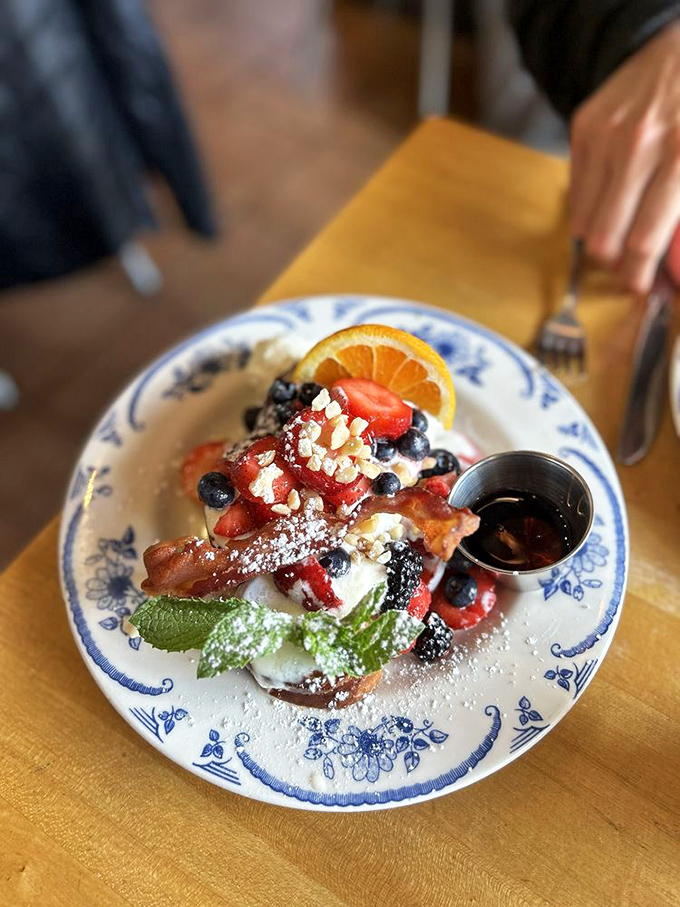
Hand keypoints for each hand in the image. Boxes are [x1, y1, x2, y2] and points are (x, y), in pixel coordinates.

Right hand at [570, 21, 679, 293]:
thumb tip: (674, 266)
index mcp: (679, 158)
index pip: (644, 241)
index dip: (640, 277)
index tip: (642, 290)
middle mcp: (637, 148)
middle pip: (605, 240)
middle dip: (616, 266)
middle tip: (631, 271)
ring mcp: (604, 136)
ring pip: (583, 223)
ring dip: (601, 238)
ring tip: (622, 234)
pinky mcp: (583, 128)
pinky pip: (576, 192)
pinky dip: (591, 207)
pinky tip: (614, 199)